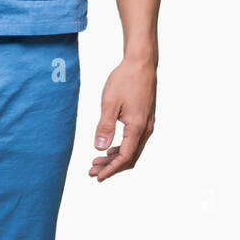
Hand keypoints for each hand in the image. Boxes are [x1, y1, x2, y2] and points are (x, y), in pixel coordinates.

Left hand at [89, 55, 155, 181]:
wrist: (141, 63)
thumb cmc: (125, 80)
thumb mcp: (110, 102)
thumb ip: (105, 126)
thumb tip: (99, 148)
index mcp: (137, 128)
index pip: (124, 158)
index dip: (110, 169)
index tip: (97, 177)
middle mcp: (146, 129)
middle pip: (130, 158)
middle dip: (111, 167)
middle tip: (92, 171)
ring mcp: (147, 124)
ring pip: (133, 150)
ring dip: (116, 159)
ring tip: (97, 161)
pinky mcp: (145, 119)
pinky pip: (135, 141)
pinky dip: (122, 149)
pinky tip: (110, 148)